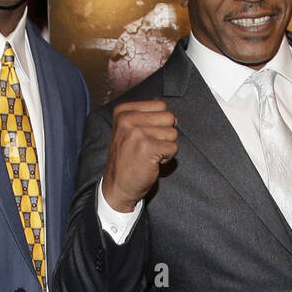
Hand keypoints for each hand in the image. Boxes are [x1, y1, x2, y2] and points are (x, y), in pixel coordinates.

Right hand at [100, 98, 177, 212]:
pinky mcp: (147, 148)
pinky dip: (167, 158)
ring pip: (173, 132)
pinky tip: (152, 162)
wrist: (117, 186)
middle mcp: (128, 119)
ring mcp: (137, 133)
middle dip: (165, 134)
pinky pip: (173, 147)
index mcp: (123, 112)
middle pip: (169, 117)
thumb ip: (146, 117)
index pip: (160, 105)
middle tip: (149, 147)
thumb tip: (173, 117)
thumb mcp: (128, 130)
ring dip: (165, 146)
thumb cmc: (127, 160)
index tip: (145, 136)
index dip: (159, 122)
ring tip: (149, 155)